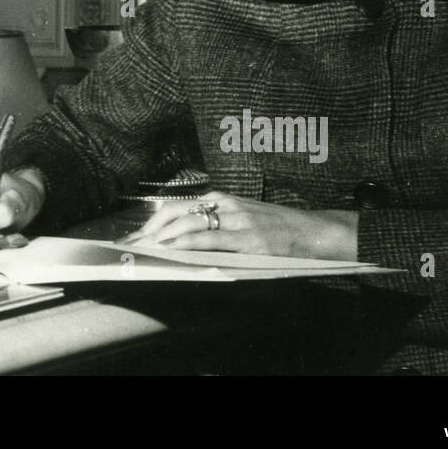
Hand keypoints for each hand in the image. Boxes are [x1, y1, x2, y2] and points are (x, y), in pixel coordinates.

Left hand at [119, 191, 357, 260]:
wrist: (314, 232)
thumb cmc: (278, 228)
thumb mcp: (243, 219)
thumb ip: (217, 225)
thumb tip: (184, 240)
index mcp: (221, 199)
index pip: (178, 206)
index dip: (153, 220)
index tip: (135, 235)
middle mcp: (225, 204)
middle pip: (176, 211)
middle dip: (150, 229)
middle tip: (132, 245)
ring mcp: (236, 220)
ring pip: (189, 223)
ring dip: (162, 237)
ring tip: (145, 249)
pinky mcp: (248, 238)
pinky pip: (211, 238)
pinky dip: (188, 243)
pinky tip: (173, 248)